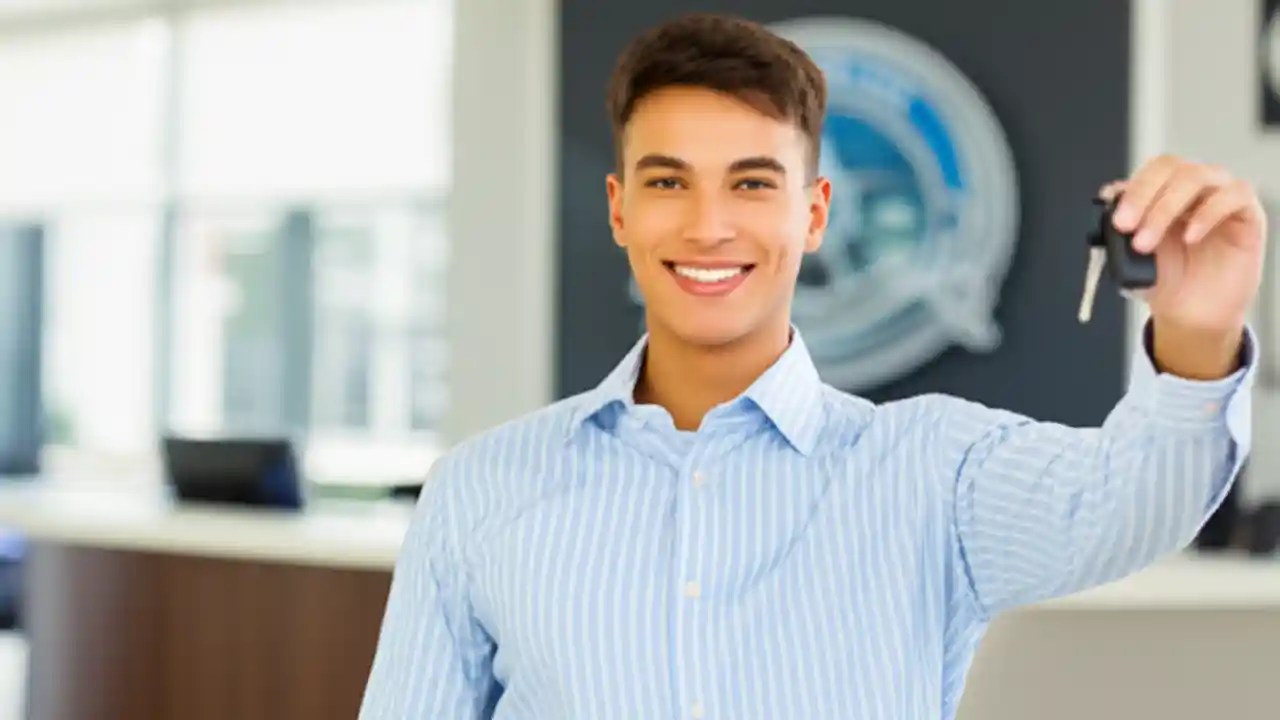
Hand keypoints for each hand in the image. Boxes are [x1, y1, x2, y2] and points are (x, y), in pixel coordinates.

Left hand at [1101, 156, 1266, 377]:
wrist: (1191, 314)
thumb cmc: (1165, 279)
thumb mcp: (1130, 256)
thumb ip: (1118, 229)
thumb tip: (1107, 202)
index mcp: (1164, 192)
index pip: (1152, 170)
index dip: (1132, 189)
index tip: (1116, 218)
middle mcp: (1193, 189)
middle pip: (1171, 167)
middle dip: (1142, 196)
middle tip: (1125, 227)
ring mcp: (1221, 197)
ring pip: (1197, 177)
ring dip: (1166, 207)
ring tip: (1146, 242)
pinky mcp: (1248, 215)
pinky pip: (1235, 195)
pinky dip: (1208, 213)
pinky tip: (1189, 237)